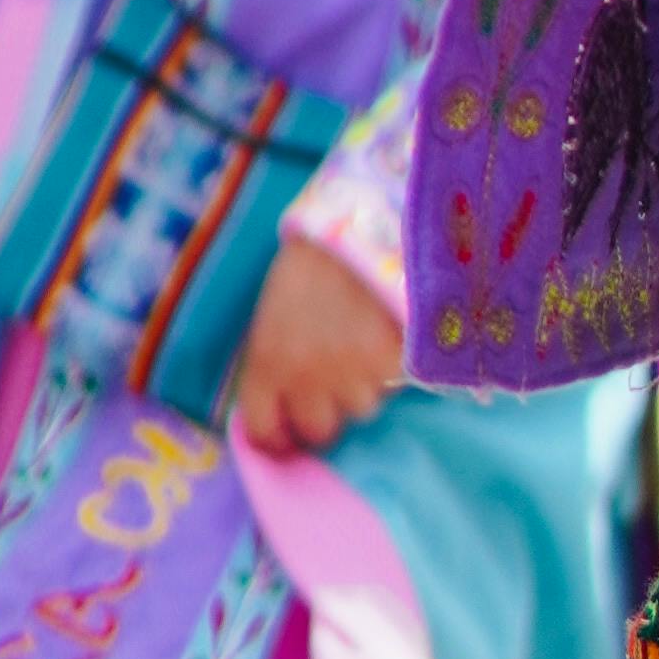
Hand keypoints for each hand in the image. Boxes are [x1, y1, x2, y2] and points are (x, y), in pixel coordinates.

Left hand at [233, 235, 404, 455]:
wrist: (359, 224)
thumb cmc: (308, 265)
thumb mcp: (272, 316)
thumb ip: (274, 364)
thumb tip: (280, 405)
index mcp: (266, 366)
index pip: (264, 431)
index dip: (277, 434)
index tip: (288, 427)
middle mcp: (305, 381)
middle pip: (318, 430)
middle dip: (326, 411)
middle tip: (335, 384)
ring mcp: (351, 376)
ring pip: (362, 408)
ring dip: (363, 386)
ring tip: (366, 347)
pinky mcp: (392, 365)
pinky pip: (394, 384)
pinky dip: (393, 366)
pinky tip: (387, 334)